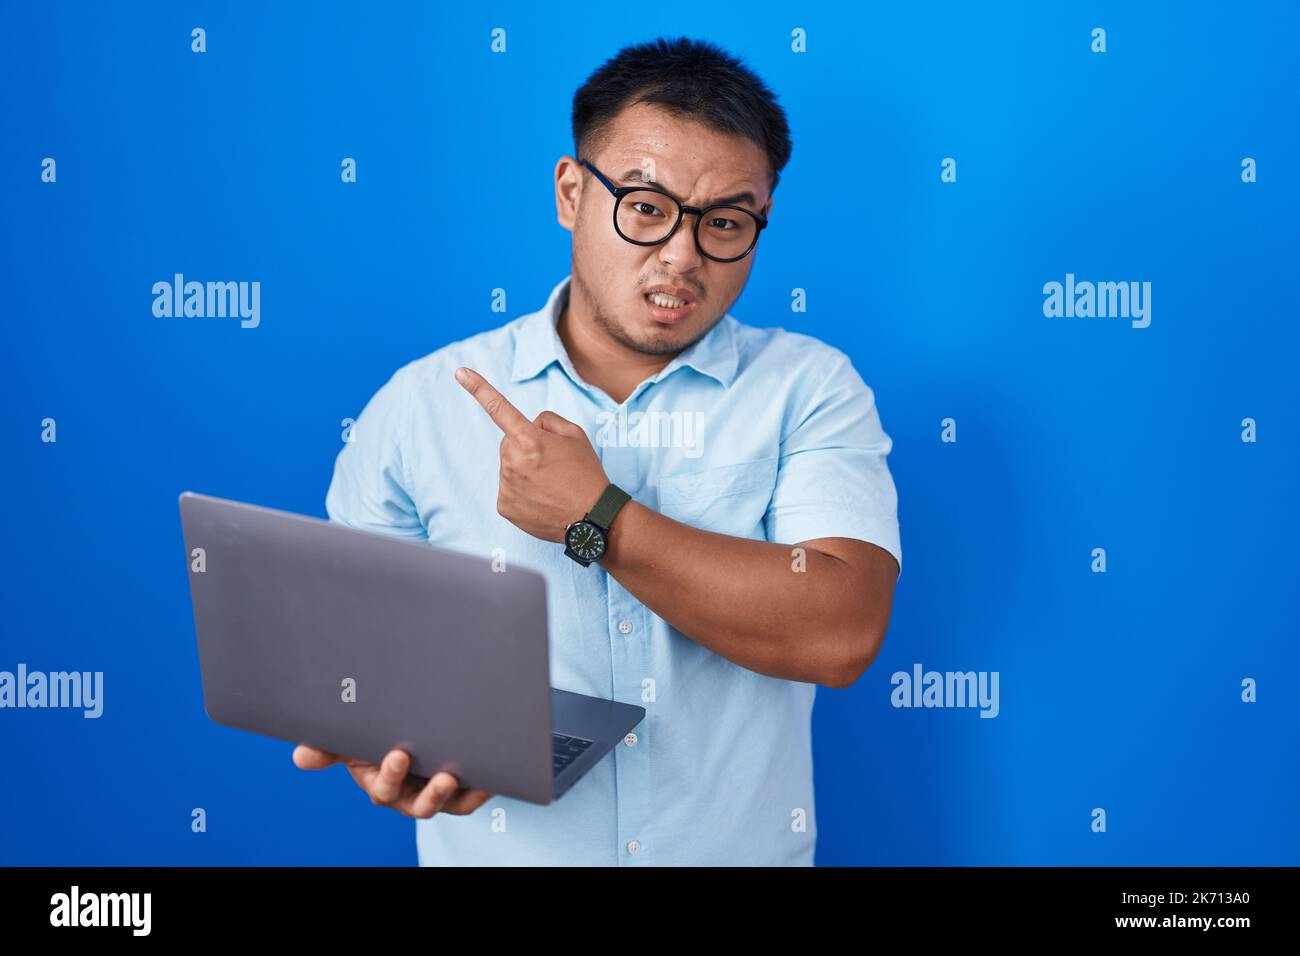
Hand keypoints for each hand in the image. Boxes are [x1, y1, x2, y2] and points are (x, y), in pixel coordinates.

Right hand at [293, 745, 493, 818]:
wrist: (403, 729)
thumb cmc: (372, 738)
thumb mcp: (351, 741)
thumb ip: (329, 747)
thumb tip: (299, 756)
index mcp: (380, 782)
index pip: (384, 787)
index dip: (391, 775)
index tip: (399, 755)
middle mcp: (408, 794)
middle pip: (419, 804)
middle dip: (431, 793)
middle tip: (443, 777)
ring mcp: (434, 792)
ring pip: (448, 804)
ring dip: (458, 795)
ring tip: (470, 778)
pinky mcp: (458, 788)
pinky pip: (472, 795)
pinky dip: (482, 788)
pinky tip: (493, 776)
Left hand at [454, 366, 608, 541]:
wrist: (592, 518)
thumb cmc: (586, 473)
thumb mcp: (576, 435)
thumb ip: (547, 421)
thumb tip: (529, 425)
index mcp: (530, 439)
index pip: (499, 408)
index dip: (478, 388)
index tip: (460, 372)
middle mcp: (512, 461)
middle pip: (509, 442)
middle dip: (526, 446)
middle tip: (552, 463)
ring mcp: (506, 485)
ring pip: (509, 466)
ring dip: (524, 469)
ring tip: (550, 483)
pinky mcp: (504, 506)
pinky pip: (508, 489)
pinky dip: (522, 491)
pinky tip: (542, 498)